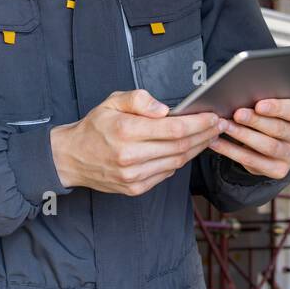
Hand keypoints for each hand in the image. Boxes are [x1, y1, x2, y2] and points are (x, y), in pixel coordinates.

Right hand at [50, 89, 227, 195]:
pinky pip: (166, 174)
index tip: (213, 116)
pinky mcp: (135, 188)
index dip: (199, 123)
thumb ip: (138, 99)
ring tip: (208, 136)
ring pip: (177, 162)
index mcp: (126, 130)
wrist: (71, 158)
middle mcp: (130, 156)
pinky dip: (180, 162)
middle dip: (204, 135)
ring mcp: (133, 176)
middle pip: (181, 147)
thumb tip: (164, 109)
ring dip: (197, 149)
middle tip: (218, 125)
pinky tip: (188, 150)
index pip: (174, 129)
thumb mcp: (111, 102)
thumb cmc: (95, 127)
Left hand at [209, 86, 289, 179]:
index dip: (277, 108)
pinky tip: (217, 142)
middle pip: (280, 129)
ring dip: (243, 135)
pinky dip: (232, 151)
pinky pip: (253, 162)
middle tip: (236, 114)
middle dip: (256, 121)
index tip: (258, 104)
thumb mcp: (276, 103)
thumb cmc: (269, 115)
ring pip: (267, 146)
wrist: (267, 144)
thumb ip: (281, 91)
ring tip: (224, 126)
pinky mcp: (279, 171)